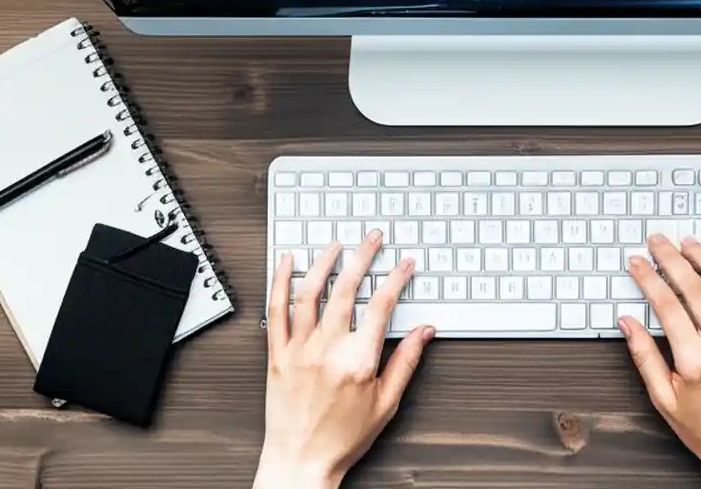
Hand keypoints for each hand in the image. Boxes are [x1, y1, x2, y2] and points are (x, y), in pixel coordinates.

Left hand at [255, 230, 433, 488]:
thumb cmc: (342, 438)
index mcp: (358, 361)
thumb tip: (425, 332)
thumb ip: (406, 362)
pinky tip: (286, 263)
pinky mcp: (276, 355)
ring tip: (336, 244)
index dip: (396, 279)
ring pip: (310, 293)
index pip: (381, 306)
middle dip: (363, 257)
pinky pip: (276, 311)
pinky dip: (280, 282)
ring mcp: (298, 350)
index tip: (404, 264)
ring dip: (324, 262)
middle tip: (373, 238)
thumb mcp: (387, 403)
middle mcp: (326, 350)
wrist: (300, 462)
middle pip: (347, 290)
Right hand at [620, 236, 700, 488]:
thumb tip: (627, 323)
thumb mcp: (663, 399)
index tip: (638, 263)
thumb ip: (644, 356)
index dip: (649, 278)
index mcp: (695, 362)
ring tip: (689, 243)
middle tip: (658, 242)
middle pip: (695, 289)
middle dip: (672, 259)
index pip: (667, 305)